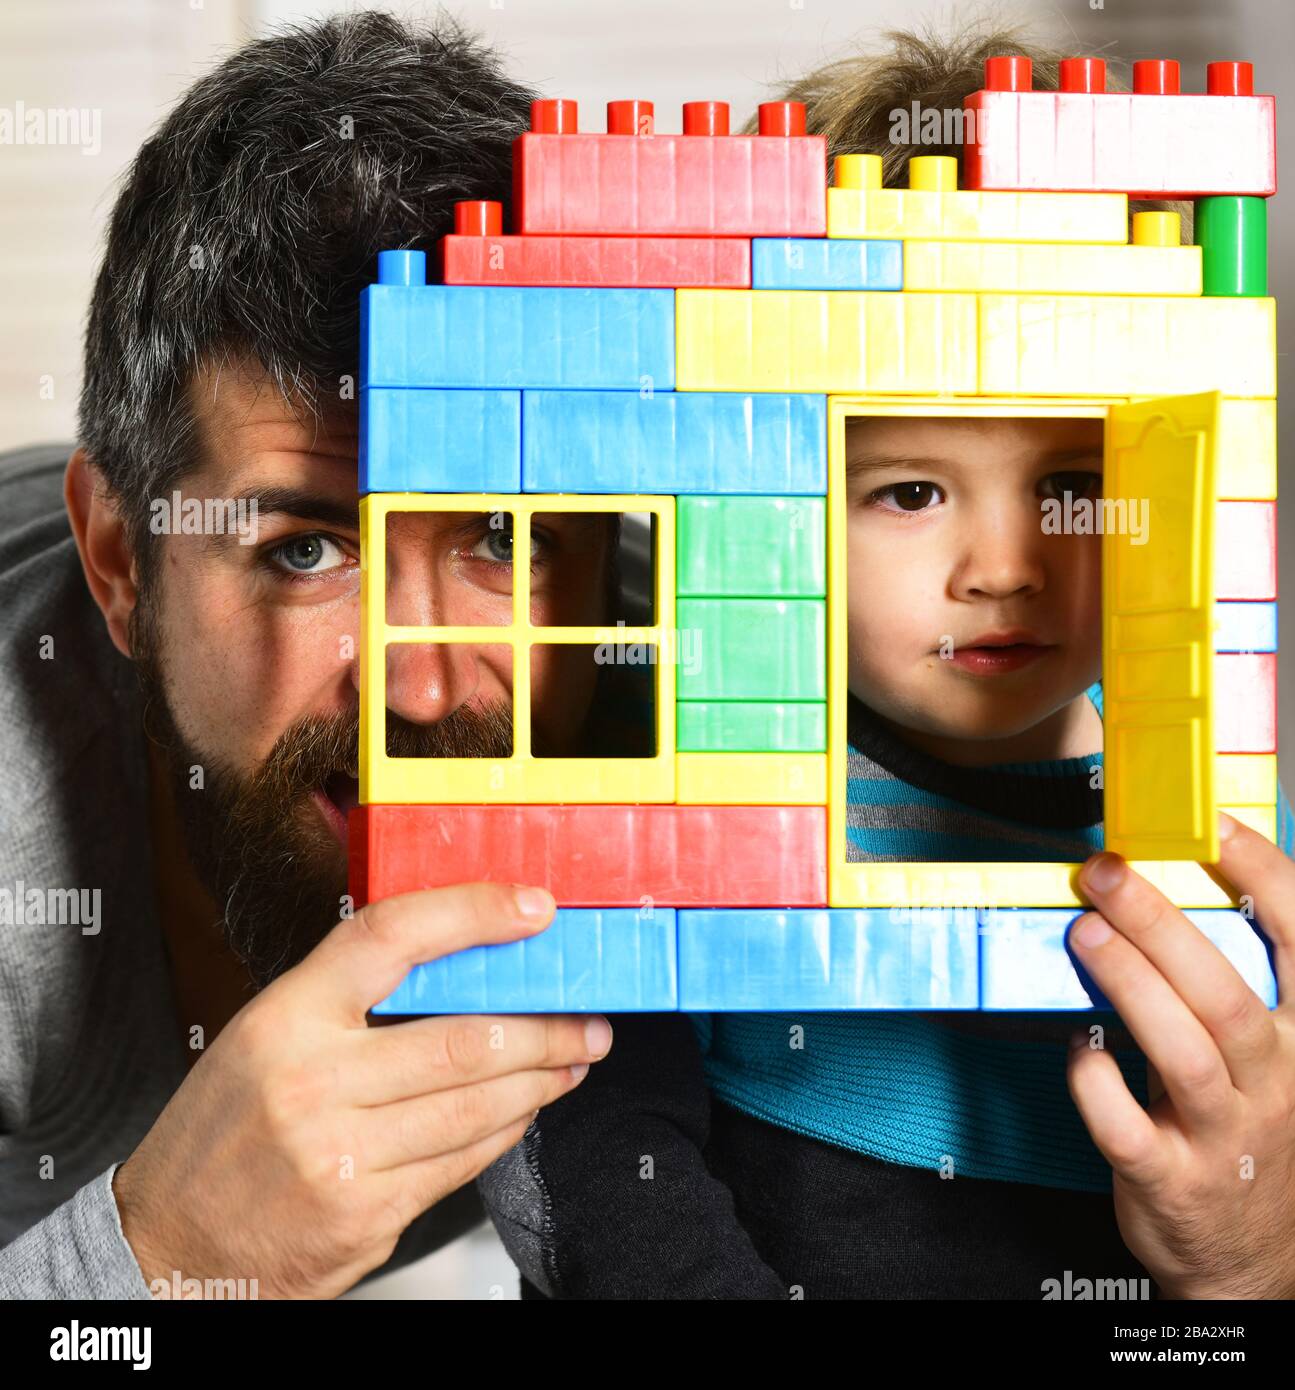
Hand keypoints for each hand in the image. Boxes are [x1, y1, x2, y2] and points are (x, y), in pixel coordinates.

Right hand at [113, 882, 610, 1298]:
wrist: (169, 1249)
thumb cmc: (221, 1136)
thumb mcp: (263, 1040)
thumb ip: (347, 1001)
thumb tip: (458, 966)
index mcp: (285, 1017)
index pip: (391, 936)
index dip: (472, 912)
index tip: (532, 906)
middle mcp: (313, 1080)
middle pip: (462, 1036)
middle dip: (546, 1026)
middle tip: (586, 1016)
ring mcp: (343, 1152)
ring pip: (477, 1102)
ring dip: (542, 1078)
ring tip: (573, 1059)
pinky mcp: (368, 1212)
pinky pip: (464, 1159)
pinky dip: (508, 1128)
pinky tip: (526, 1109)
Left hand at [1066, 812, 1294, 1298]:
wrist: (1251, 1257)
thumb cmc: (1248, 1127)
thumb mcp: (1270, 1054)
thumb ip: (1234, 981)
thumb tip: (1171, 885)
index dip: (1266, 880)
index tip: (1213, 828)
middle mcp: (1273, 1085)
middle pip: (1228, 996)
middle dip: (1164, 926)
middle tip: (1107, 874)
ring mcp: (1223, 1136)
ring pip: (1184, 1054)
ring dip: (1130, 987)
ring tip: (1083, 935)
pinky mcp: (1168, 1178)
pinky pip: (1128, 1127)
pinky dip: (1096, 1082)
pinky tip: (1074, 1047)